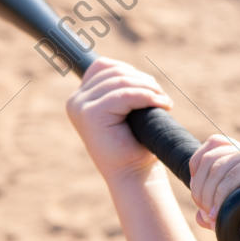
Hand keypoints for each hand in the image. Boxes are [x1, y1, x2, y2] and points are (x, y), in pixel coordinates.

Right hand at [65, 57, 173, 181]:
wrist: (134, 174)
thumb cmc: (135, 145)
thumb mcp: (127, 110)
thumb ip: (122, 87)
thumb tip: (133, 71)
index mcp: (81, 98)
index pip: (104, 66)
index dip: (131, 72)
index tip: (150, 89)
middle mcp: (75, 101)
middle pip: (114, 71)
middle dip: (143, 80)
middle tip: (161, 98)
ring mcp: (80, 107)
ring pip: (121, 81)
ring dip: (149, 88)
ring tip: (163, 102)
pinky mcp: (90, 114)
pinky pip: (124, 94)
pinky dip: (147, 97)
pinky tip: (161, 105)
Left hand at [188, 134, 239, 240]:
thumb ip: (227, 217)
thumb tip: (201, 217)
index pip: (214, 145)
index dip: (198, 168)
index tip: (199, 197)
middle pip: (214, 154)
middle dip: (200, 184)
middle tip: (205, 210)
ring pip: (225, 164)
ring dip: (210, 190)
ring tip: (212, 214)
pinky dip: (225, 191)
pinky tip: (221, 208)